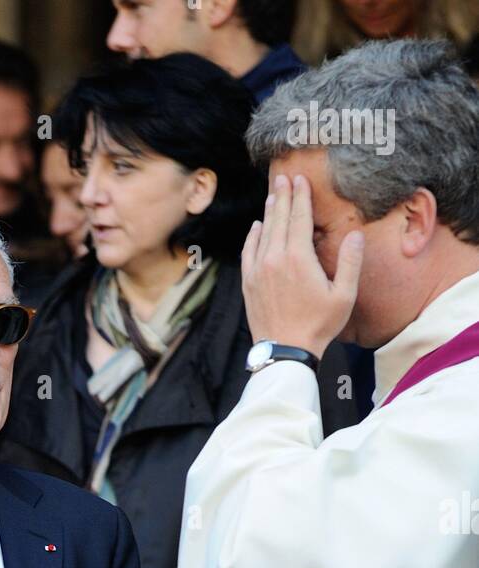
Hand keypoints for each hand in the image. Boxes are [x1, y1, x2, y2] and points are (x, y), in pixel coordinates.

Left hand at [241, 172, 363, 359]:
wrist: (285, 352)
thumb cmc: (318, 326)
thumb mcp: (343, 296)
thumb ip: (350, 262)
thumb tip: (355, 234)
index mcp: (298, 258)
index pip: (299, 217)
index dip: (300, 196)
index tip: (300, 180)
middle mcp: (274, 258)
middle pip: (278, 219)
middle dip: (282, 196)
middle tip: (283, 178)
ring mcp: (258, 270)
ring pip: (263, 233)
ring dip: (269, 212)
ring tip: (273, 196)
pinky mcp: (248, 283)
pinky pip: (249, 251)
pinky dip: (253, 236)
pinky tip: (257, 227)